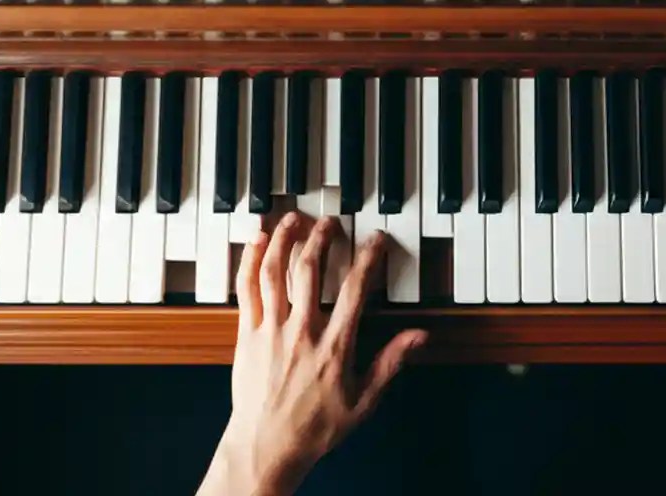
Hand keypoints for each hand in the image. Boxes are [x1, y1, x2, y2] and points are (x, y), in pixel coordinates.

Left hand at [199, 213, 427, 495]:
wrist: (265, 447)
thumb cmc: (314, 428)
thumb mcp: (363, 402)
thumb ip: (390, 363)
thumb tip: (419, 337)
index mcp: (334, 347)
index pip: (354, 290)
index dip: (368, 259)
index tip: (376, 239)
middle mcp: (301, 332)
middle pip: (309, 270)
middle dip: (321, 238)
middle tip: (331, 221)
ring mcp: (270, 331)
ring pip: (274, 272)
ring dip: (283, 239)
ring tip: (293, 219)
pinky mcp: (246, 335)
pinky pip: (246, 289)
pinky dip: (251, 261)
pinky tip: (257, 241)